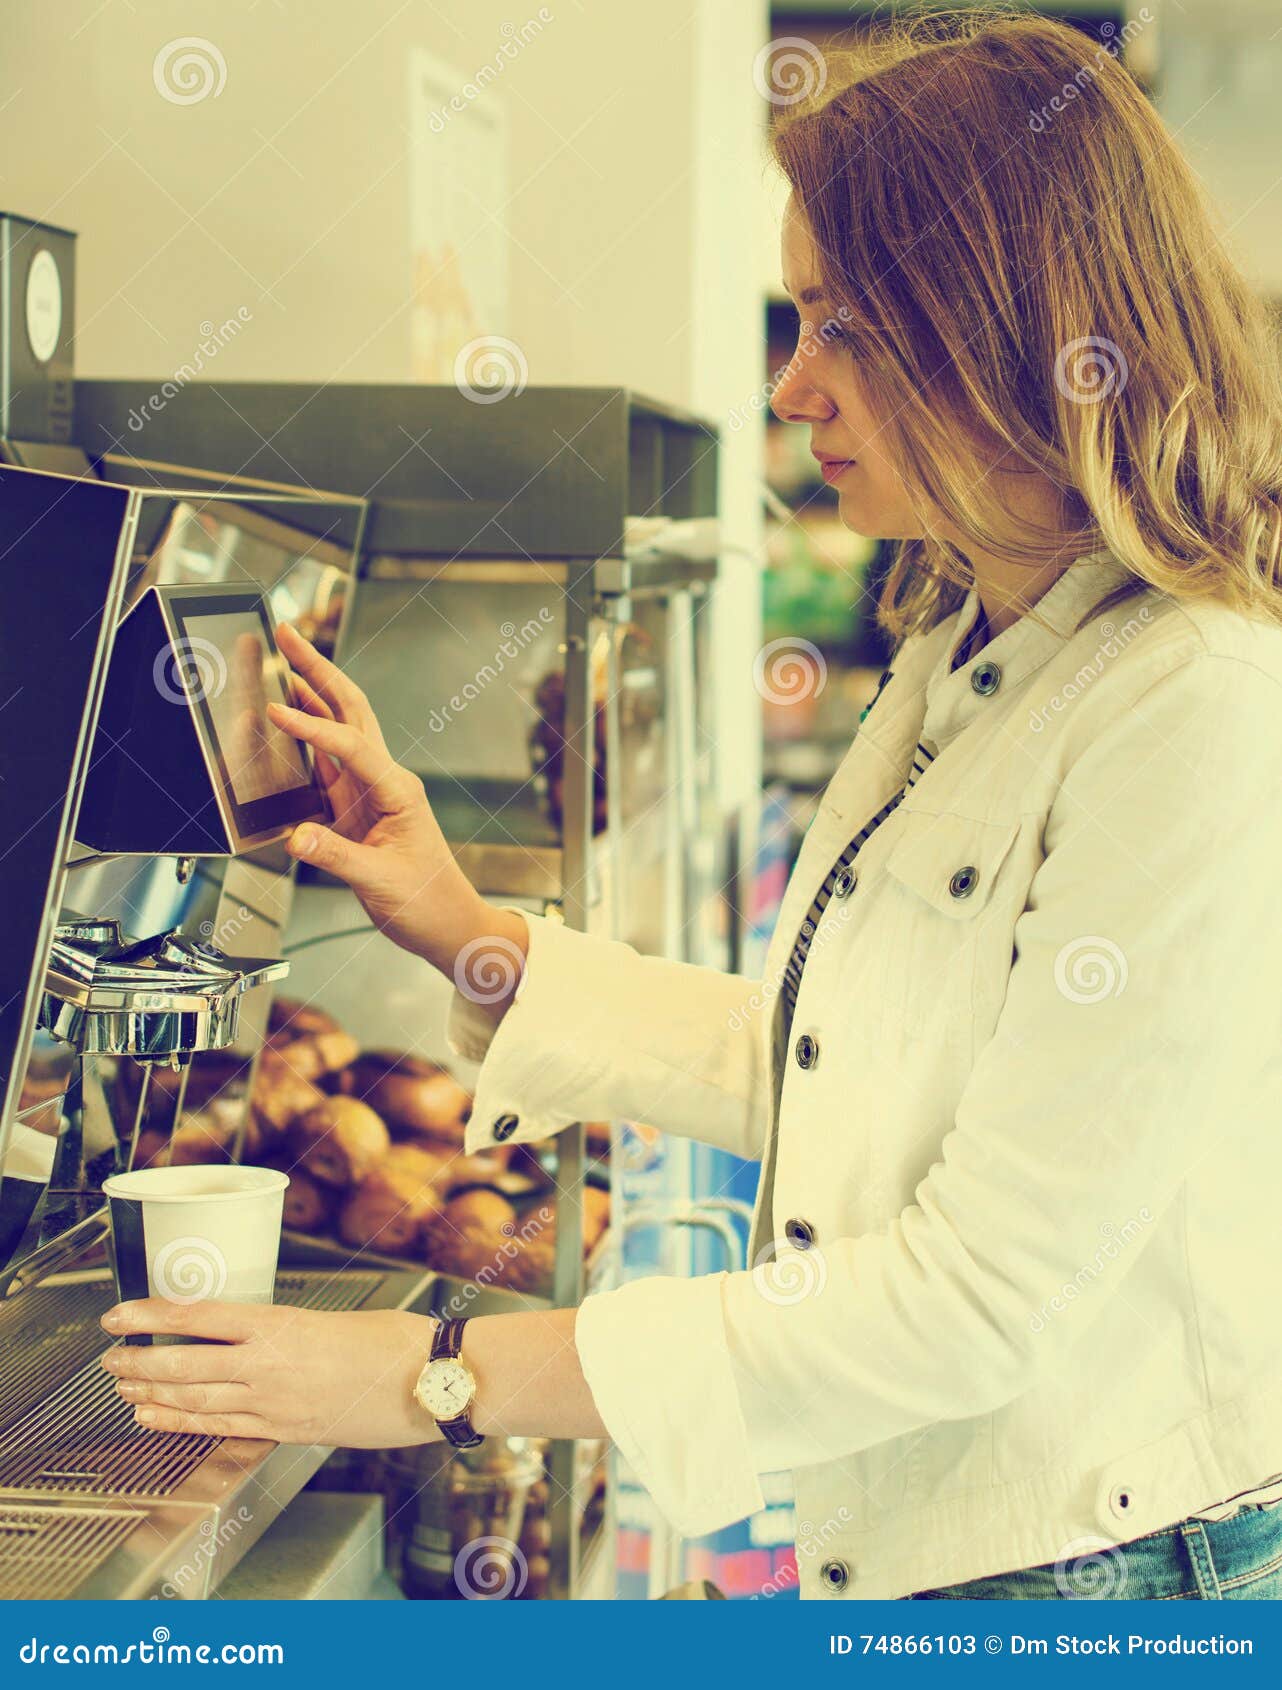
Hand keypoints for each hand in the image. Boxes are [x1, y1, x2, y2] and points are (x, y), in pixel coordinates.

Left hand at [99, 1299, 442, 1447]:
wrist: (431, 1380)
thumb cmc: (396, 1342)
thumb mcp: (333, 1318)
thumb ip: (288, 1328)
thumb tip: (257, 1332)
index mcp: (282, 1324)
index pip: (197, 1317)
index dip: (150, 1316)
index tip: (120, 1313)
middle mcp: (269, 1365)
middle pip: (184, 1363)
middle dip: (139, 1360)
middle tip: (110, 1354)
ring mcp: (275, 1403)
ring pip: (195, 1398)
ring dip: (151, 1392)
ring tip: (122, 1385)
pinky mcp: (287, 1430)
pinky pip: (221, 1426)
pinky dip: (181, 1421)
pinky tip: (157, 1417)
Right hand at [268, 623, 526, 988]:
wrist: (448, 925)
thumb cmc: (427, 903)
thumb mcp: (380, 883)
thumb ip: (336, 857)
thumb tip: (297, 835)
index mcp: (397, 792)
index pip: (351, 746)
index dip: (312, 728)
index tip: (277, 711)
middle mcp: (386, 782)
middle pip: (351, 710)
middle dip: (319, 669)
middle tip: (288, 634)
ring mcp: (370, 792)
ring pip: (339, 728)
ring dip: (311, 691)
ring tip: (283, 658)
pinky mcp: (356, 808)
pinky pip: (328, 761)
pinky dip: (306, 734)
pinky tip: (289, 718)